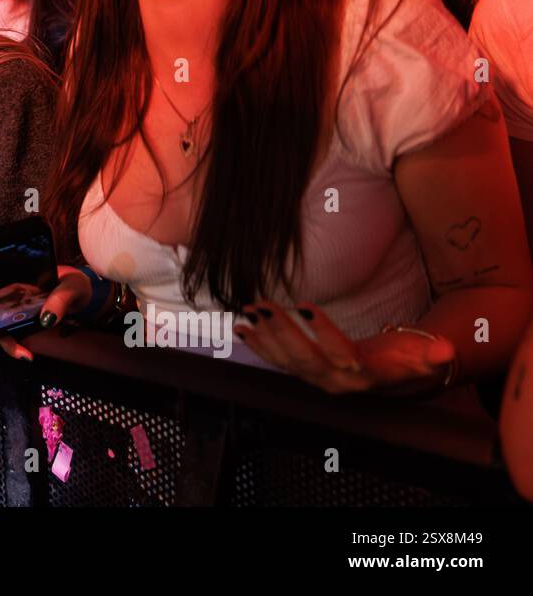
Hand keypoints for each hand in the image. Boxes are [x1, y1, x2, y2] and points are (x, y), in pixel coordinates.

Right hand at [0, 266, 92, 360]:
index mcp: (7, 277)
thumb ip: (60, 299)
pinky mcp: (14, 326)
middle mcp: (1, 294)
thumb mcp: (70, 286)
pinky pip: (3, 339)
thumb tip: (47, 319)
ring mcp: (5, 311)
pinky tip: (25, 355)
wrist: (81, 297)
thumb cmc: (72, 283)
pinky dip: (10, 349)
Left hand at [235, 300, 457, 394]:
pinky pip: (277, 361)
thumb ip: (433, 355)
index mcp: (363, 376)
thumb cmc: (408, 360)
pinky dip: (259, 345)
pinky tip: (242, 329)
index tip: (305, 306)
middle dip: (281, 331)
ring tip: (249, 310)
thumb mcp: (424, 356)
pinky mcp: (304, 372)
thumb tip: (445, 351)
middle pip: (303, 358)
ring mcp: (316, 378)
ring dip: (265, 336)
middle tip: (262, 304)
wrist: (392, 377)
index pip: (340, 354)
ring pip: (286, 360)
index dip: (322, 332)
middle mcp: (335, 381)